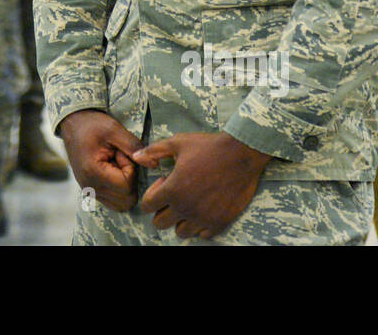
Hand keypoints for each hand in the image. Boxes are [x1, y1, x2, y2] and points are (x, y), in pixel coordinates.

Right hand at [58, 109, 143, 211]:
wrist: (73, 124)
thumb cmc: (92, 124)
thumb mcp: (114, 130)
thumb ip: (135, 147)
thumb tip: (155, 165)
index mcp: (93, 172)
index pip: (126, 186)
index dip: (130, 169)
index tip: (121, 153)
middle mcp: (90, 187)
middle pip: (126, 200)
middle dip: (129, 179)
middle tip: (120, 159)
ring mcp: (89, 191)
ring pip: (121, 204)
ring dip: (125, 186)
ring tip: (116, 165)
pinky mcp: (91, 191)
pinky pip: (114, 201)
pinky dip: (119, 189)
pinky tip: (112, 171)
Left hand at [133, 132, 270, 239]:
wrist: (242, 153)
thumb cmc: (208, 146)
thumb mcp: (177, 142)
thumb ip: (154, 151)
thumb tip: (136, 157)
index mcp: (172, 190)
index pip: (147, 206)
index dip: (153, 194)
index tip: (164, 182)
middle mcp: (185, 208)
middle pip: (160, 224)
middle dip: (162, 210)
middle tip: (174, 194)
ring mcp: (203, 217)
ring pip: (181, 232)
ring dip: (180, 220)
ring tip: (189, 202)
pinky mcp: (220, 221)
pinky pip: (203, 234)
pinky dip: (200, 225)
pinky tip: (204, 207)